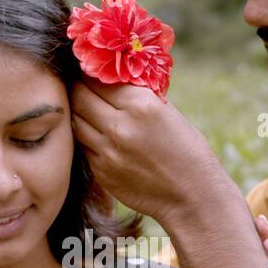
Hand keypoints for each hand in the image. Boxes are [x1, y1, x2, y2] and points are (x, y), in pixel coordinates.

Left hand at [70, 79, 227, 221]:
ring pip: (75, 121)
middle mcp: (121, 126)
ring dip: (79, 113)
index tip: (90, 71)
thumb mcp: (168, 112)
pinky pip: (83, 146)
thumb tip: (111, 78)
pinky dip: (86, 138)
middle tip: (81, 87)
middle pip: (79, 96)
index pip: (99, 78)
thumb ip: (138, 95)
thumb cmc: (187, 150)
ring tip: (88, 111)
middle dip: (78, 89)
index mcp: (142, 105)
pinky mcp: (101, 172)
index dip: (91, 72)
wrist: (192, 195)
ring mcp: (108, 151)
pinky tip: (98, 136)